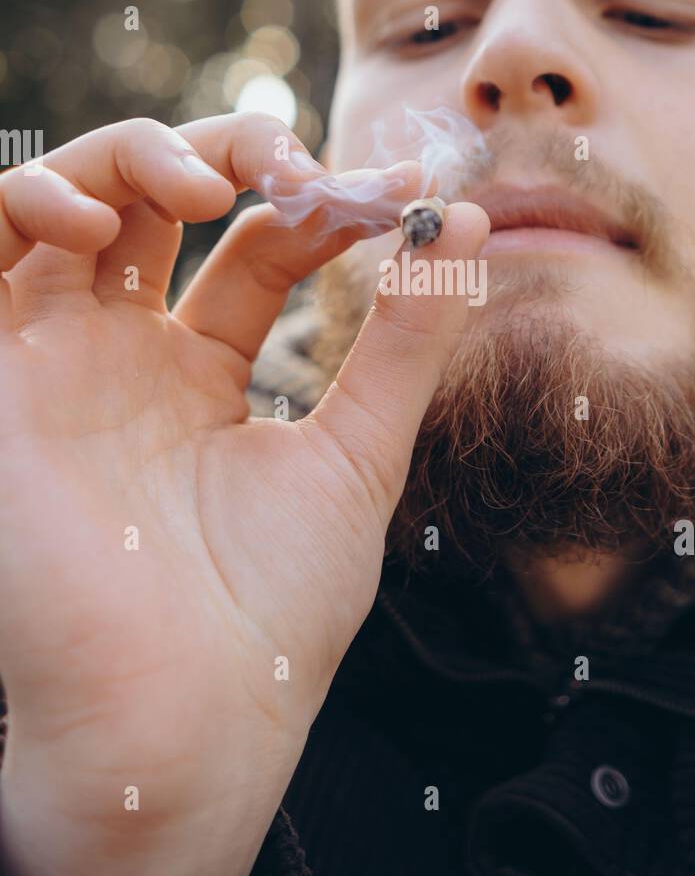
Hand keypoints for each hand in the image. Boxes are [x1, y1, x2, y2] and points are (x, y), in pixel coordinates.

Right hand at [0, 113, 487, 875]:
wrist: (189, 722)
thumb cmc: (271, 612)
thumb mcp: (358, 453)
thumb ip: (404, 341)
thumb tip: (468, 226)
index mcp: (199, 377)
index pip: (257, 246)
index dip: (323, 204)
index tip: (401, 187)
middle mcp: (121, 359)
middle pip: (154, 201)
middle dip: (225, 153)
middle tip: (299, 164)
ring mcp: (55, 364)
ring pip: (65, 206)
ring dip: (130, 159)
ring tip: (212, 185)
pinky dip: (28, 207)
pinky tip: (104, 223)